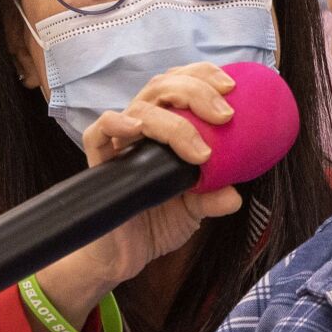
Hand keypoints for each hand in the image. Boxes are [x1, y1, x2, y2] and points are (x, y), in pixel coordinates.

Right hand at [68, 64, 248, 290]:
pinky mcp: (99, 161)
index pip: (180, 83)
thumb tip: (234, 195)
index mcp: (166, 127)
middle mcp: (142, 126)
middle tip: (225, 114)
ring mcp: (120, 142)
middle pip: (163, 86)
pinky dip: (116, 123)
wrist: (124, 256)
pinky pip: (97, 132)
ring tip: (201, 149)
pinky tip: (137, 128)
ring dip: (173, 121)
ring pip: (140, 107)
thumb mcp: (194, 211)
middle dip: (196, 91)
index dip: (203, 75)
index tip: (231, 87)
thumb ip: (212, 199)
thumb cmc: (157, 223)